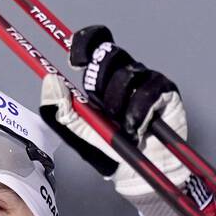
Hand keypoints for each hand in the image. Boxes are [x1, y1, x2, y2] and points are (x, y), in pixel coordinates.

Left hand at [39, 25, 191, 215]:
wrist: (137, 172)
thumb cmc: (109, 151)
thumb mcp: (77, 132)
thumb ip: (60, 110)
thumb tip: (49, 81)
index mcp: (101, 77)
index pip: (94, 43)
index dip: (84, 43)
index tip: (73, 61)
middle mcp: (125, 73)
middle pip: (108, 55)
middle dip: (98, 84)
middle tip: (102, 110)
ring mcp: (146, 80)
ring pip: (126, 74)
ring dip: (117, 106)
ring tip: (121, 127)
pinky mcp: (166, 91)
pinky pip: (147, 91)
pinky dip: (137, 114)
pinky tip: (136, 129)